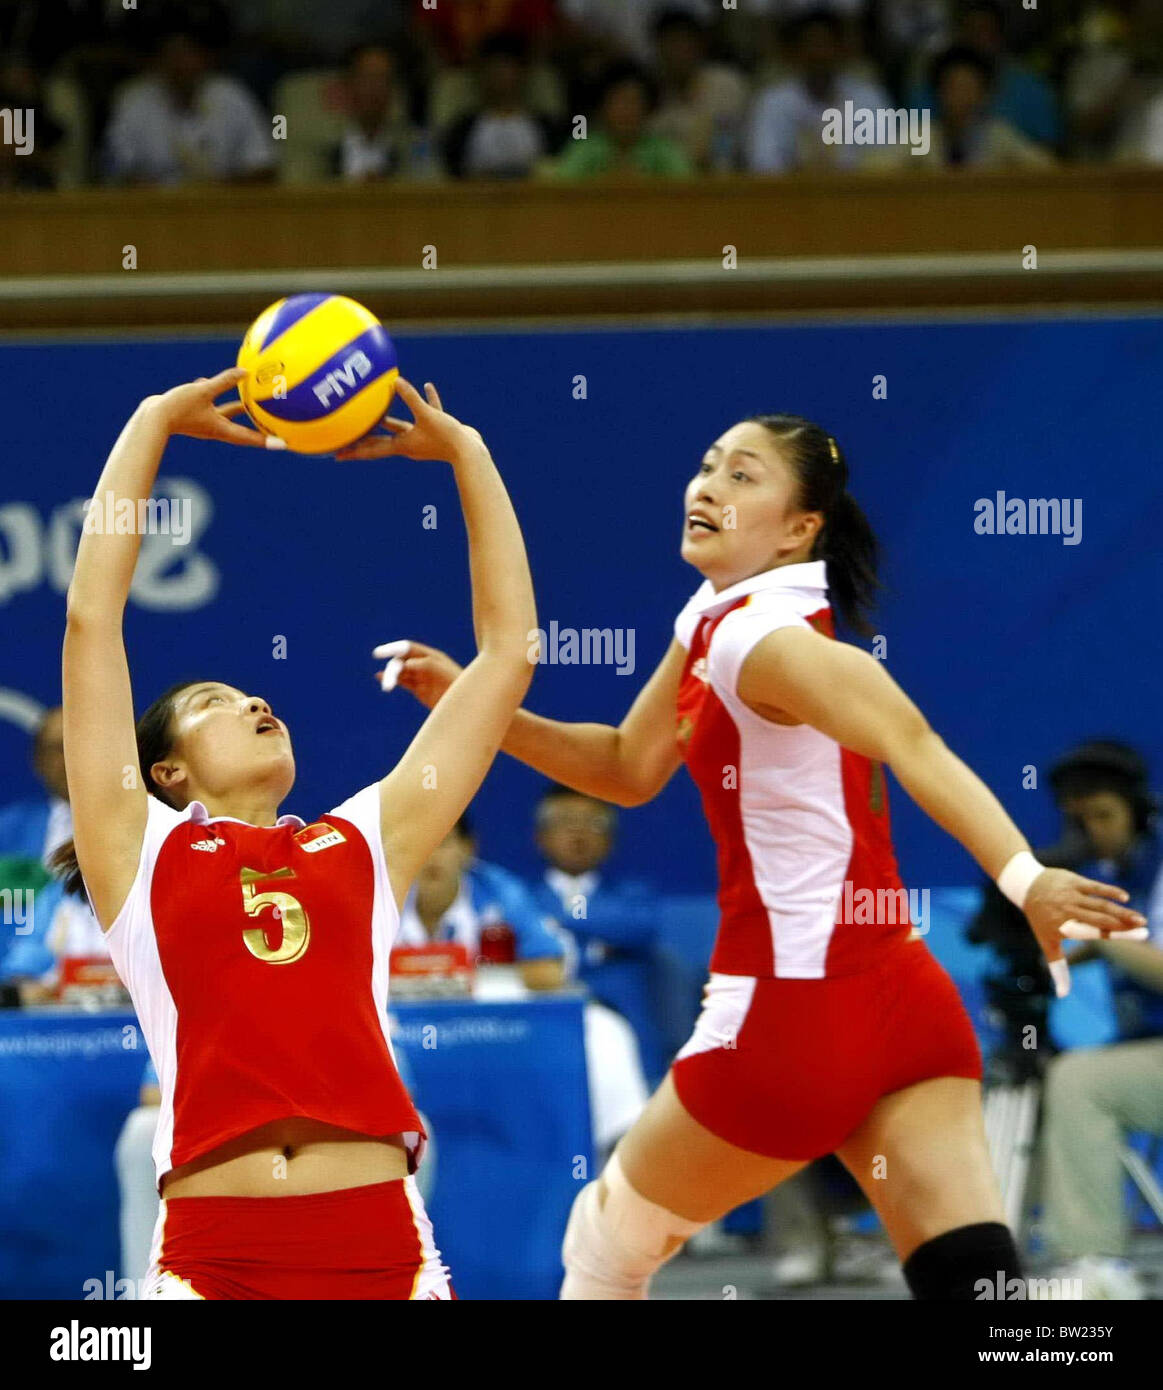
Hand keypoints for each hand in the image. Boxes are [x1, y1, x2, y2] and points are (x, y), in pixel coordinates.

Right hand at [144, 366, 274, 447]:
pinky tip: (208, 382)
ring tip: (246, 399)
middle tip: (271, 422)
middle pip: (241, 428)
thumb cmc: (178, 407)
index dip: (267, 441)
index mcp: (221, 428)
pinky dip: (213, 396)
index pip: (250, 437)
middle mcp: (215, 428)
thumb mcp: (204, 390)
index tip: (284, 445)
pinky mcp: (193, 415)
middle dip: (255, 424)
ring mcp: (204, 423)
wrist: (151, 418)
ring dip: (235, 408)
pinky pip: (209, 405)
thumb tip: (244, 372)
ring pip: (224, 414)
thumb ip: (224, 381)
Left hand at [335, 378, 483, 462]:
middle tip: (347, 435)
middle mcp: (409, 444)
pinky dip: (424, 401)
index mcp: (403, 445)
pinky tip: (426, 387)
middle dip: (364, 438)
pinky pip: (426, 413)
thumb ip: (412, 399)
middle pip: (381, 441)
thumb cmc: (448, 438)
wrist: (472, 452)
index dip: (354, 451)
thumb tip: (396, 382)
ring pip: (401, 427)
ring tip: (378, 411)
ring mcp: (422, 438)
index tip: (336, 455)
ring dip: (390, 419)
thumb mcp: (428, 415)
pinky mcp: (436, 430)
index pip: (373, 449)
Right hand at [373, 640, 462, 708]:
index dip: (393, 649)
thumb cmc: (456, 684)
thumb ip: (424, 665)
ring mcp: (421, 677)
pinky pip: (403, 682)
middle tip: (389, 680)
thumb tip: (406, 664)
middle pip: (402, 661)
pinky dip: (393, 680)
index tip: (378, 653)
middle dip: (393, 668)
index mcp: (431, 656)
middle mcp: (424, 664)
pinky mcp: (419, 689)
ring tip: (387, 685)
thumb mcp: (441, 671)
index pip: (408, 648)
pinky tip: (381, 678)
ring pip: (401, 672)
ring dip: (391, 676)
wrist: (465, 704)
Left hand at [1023, 867, 1147, 995]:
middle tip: (1144, 929)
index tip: (1136, 937)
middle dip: (1123, 924)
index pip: (1094, 932)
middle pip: (1101, 918)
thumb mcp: (1046, 944)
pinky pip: (1095, 887)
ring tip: (1140, 919)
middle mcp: (1068, 910)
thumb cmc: (1041, 920)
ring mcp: (1071, 895)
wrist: (1025, 886)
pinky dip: (1110, 891)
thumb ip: (1058, 968)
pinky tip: (1125, 898)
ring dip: (1121, 910)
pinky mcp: (1074, 881)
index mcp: (1064, 927)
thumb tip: (1062, 996)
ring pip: (1100, 903)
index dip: (1116, 935)